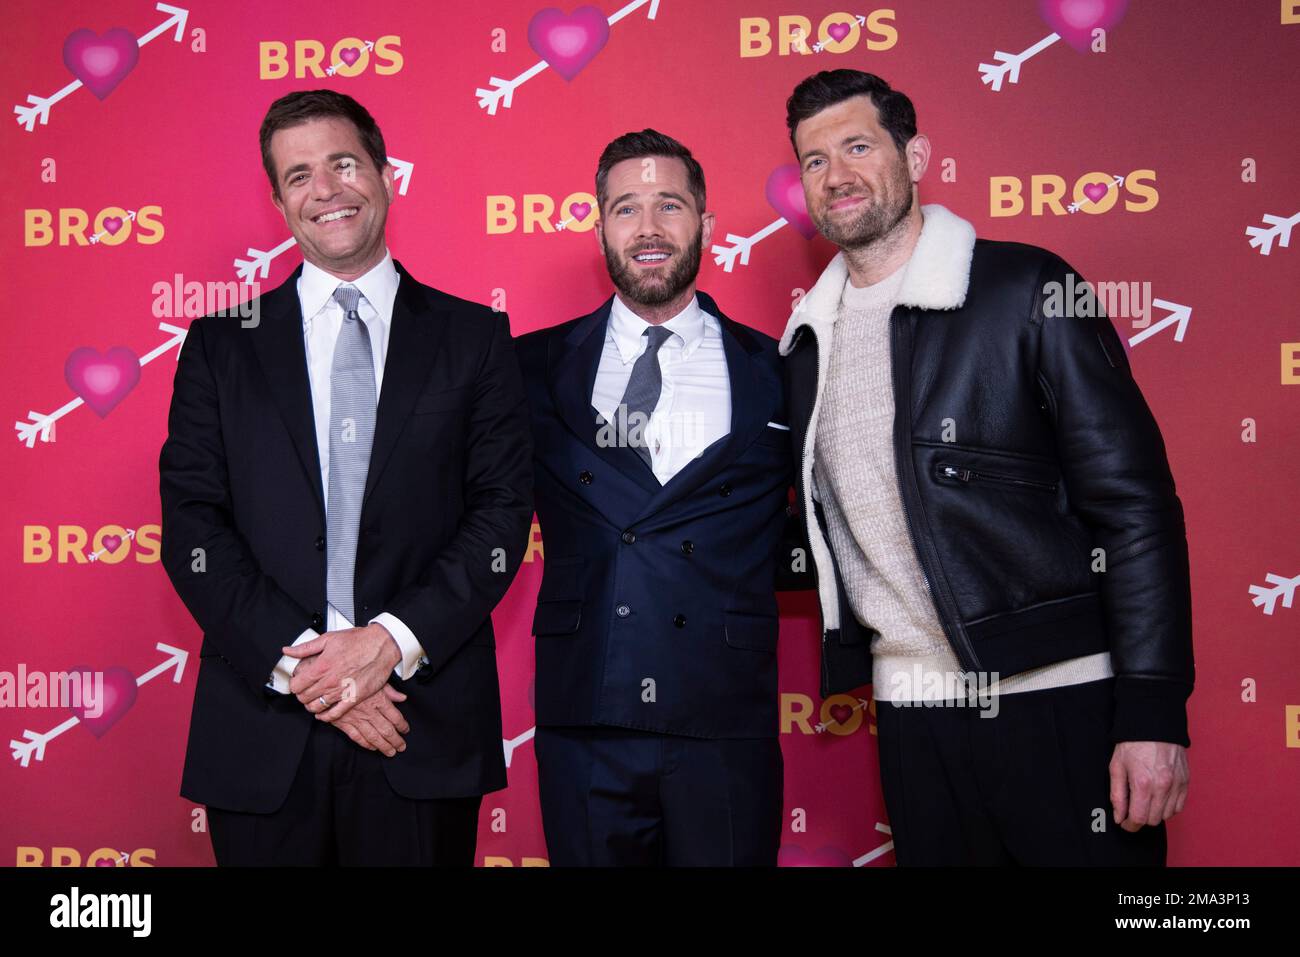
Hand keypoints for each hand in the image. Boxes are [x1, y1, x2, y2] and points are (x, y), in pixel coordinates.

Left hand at [284, 622, 402, 721]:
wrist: (382, 645)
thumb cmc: (358, 640)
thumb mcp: (329, 638)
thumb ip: (305, 648)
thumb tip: (288, 651)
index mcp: (321, 666)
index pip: (296, 685)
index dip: (294, 684)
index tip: (298, 682)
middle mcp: (329, 681)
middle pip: (304, 698)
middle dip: (302, 695)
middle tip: (305, 691)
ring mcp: (341, 691)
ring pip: (316, 707)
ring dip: (312, 705)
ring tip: (314, 700)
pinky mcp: (353, 698)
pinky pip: (334, 714)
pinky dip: (326, 716)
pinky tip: (323, 713)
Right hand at [331, 685, 409, 756]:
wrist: (328, 680)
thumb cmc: (353, 677)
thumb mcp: (375, 678)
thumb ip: (390, 690)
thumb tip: (403, 698)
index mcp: (378, 699)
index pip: (395, 717)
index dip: (402, 726)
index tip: (406, 730)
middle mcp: (369, 711)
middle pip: (386, 730)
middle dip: (395, 741)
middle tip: (401, 747)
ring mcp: (356, 718)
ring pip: (373, 736)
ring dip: (383, 746)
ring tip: (390, 752)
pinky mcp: (343, 723)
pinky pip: (357, 737)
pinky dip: (365, 744)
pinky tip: (372, 747)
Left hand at [1109, 741, 1188, 831]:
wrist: (1154, 725)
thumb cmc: (1132, 744)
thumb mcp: (1116, 767)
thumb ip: (1117, 795)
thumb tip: (1119, 817)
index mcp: (1142, 783)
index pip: (1139, 818)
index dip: (1129, 825)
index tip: (1124, 823)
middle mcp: (1163, 786)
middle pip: (1154, 820)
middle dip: (1141, 819)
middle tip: (1133, 811)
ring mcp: (1177, 784)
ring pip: (1167, 815)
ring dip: (1155, 813)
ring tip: (1145, 801)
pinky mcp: (1185, 781)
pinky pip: (1179, 806)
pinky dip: (1168, 807)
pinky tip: (1158, 798)